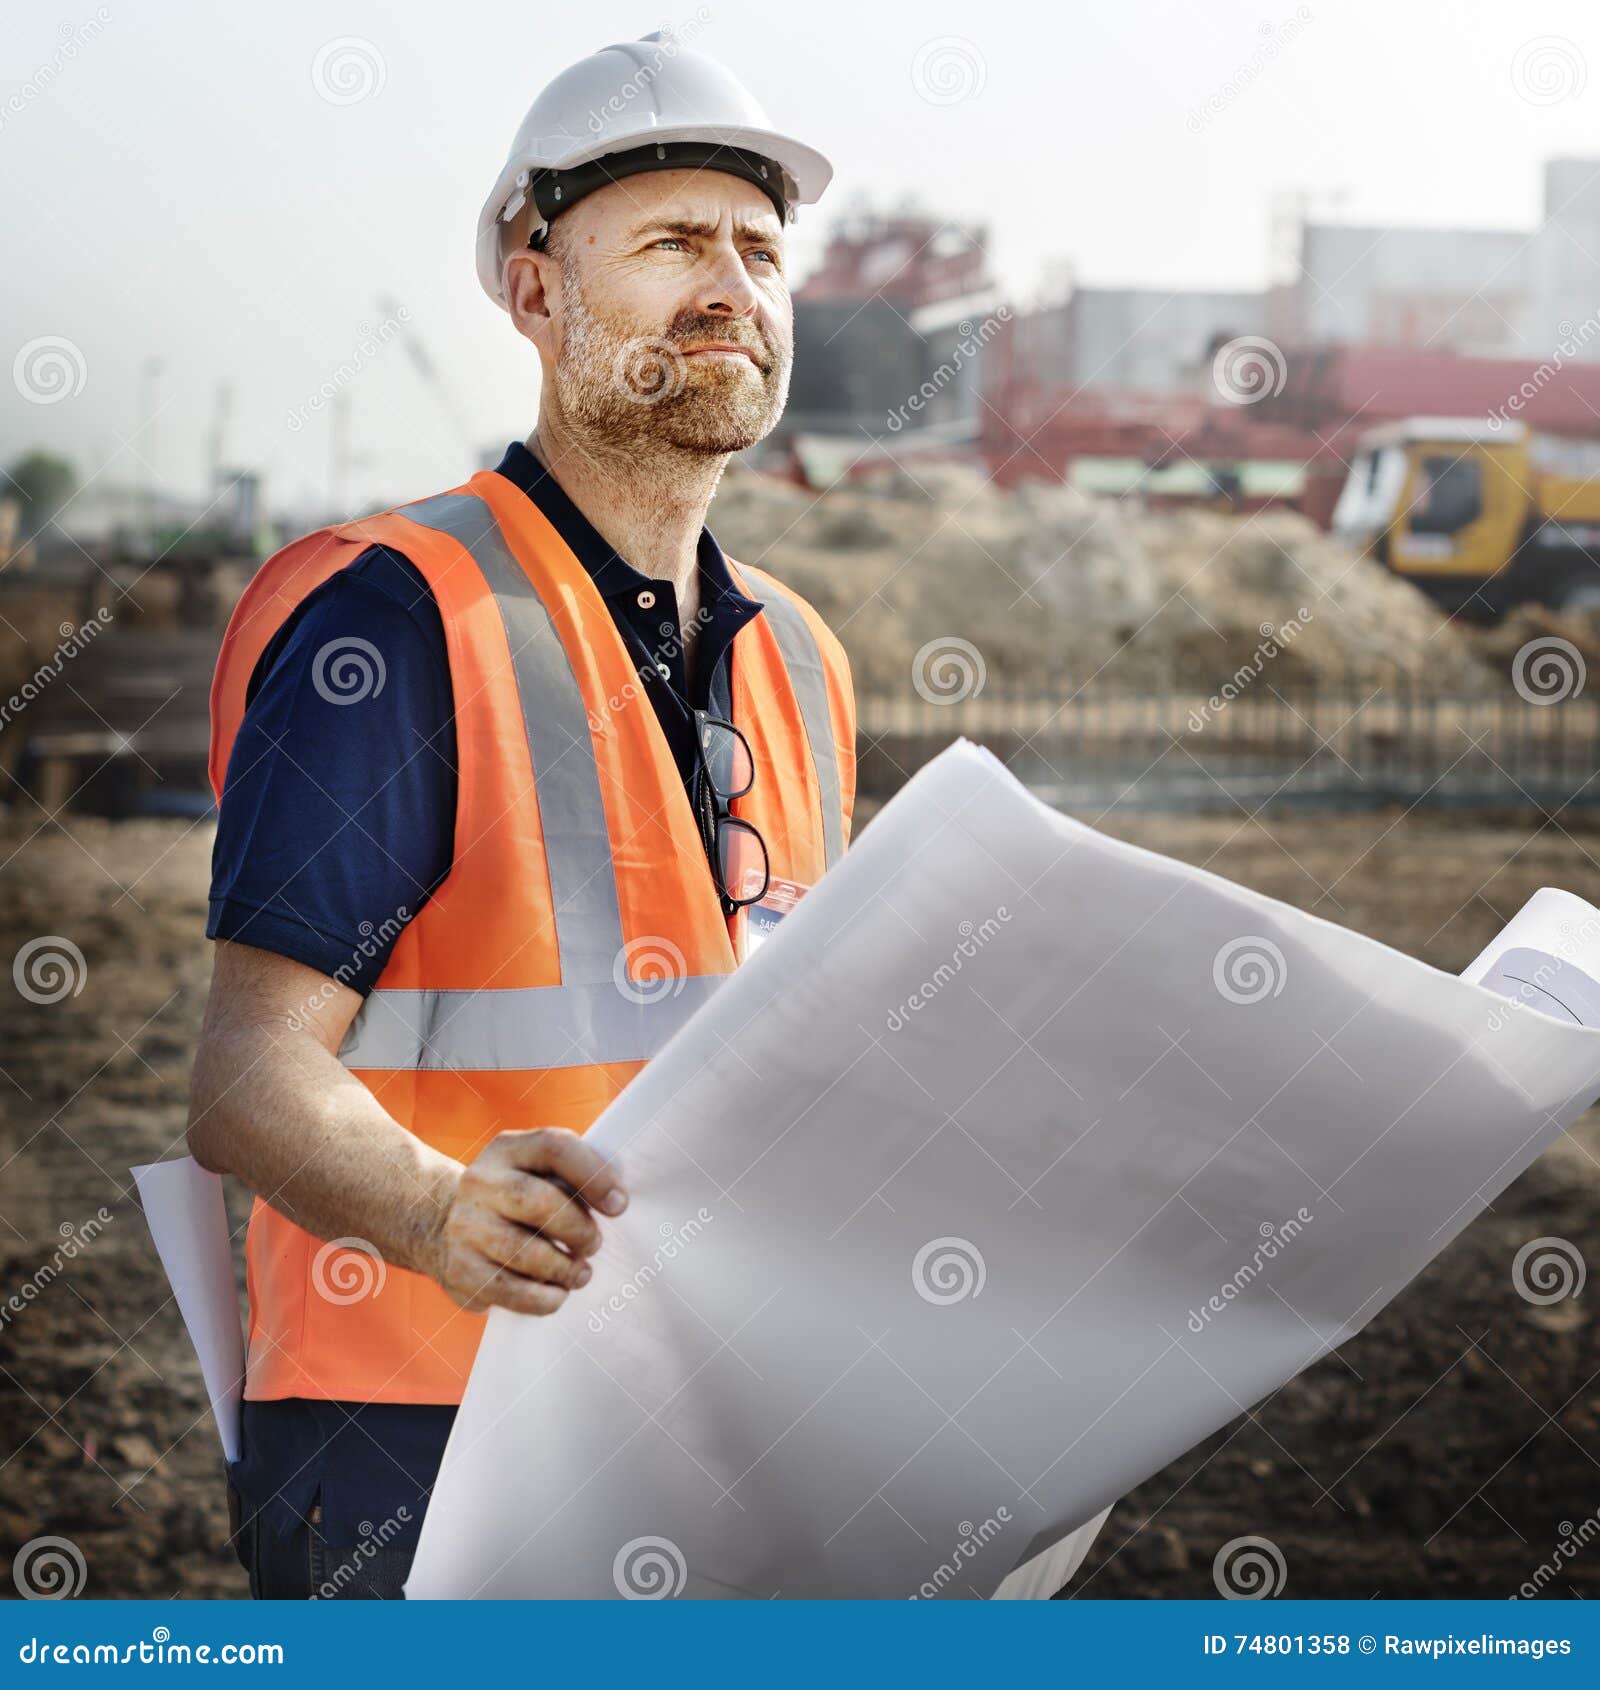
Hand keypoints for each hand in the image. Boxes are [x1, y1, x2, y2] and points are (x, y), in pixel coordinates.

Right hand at [425, 1128, 626, 1315]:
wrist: (442, 1224)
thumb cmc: (515, 1199)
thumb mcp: (533, 1171)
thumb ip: (570, 1177)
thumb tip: (615, 1203)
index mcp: (507, 1149)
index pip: (555, 1148)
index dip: (595, 1175)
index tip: (619, 1205)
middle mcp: (480, 1182)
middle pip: (541, 1203)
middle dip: (579, 1230)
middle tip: (593, 1245)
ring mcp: (465, 1227)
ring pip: (526, 1252)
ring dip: (565, 1269)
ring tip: (580, 1273)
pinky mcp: (460, 1270)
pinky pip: (511, 1291)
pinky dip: (544, 1298)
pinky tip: (558, 1293)